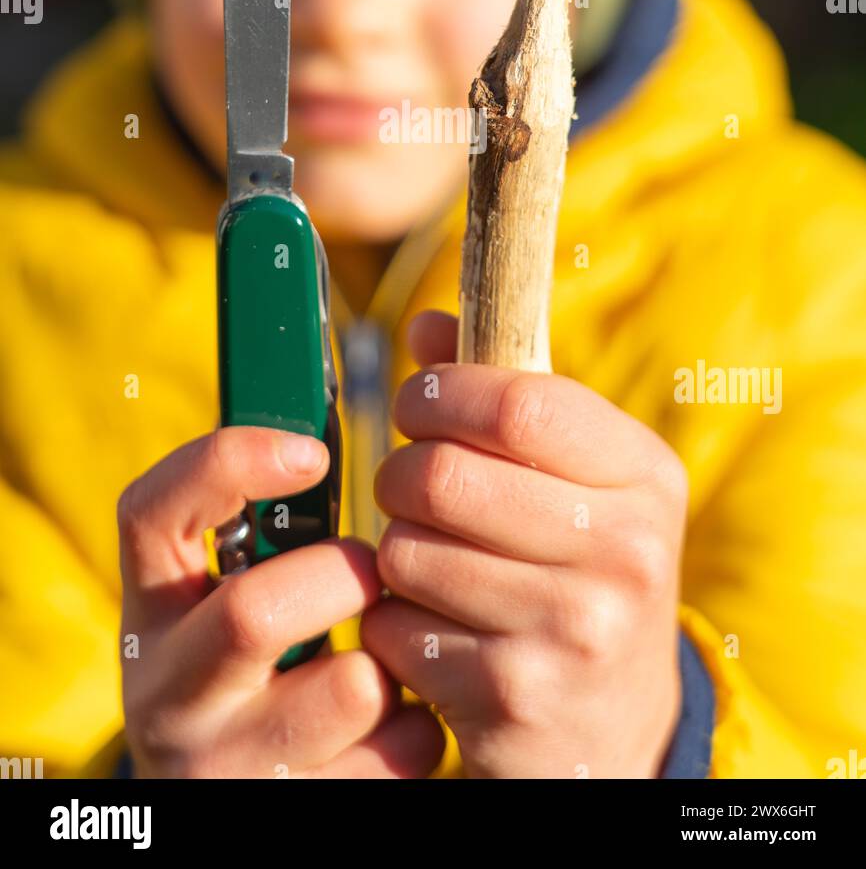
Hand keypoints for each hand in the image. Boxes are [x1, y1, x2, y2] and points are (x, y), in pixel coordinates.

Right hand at [118, 426, 444, 777]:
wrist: (245, 803)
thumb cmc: (256, 674)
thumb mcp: (227, 603)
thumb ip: (263, 536)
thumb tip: (319, 438)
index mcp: (150, 616)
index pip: (149, 513)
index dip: (229, 463)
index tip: (312, 453)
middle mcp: (168, 697)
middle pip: (254, 613)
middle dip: (343, 574)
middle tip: (374, 571)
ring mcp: (226, 769)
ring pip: (350, 685)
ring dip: (393, 656)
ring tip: (385, 656)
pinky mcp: (297, 814)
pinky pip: (400, 747)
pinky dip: (420, 723)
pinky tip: (395, 722)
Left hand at [360, 311, 686, 778]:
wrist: (616, 728)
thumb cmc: (583, 566)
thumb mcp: (580, 476)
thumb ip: (505, 390)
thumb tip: (428, 324)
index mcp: (646, 477)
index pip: (519, 403)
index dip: (443, 391)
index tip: (420, 401)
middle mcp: (624, 554)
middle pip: (444, 476)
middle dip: (399, 473)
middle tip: (408, 484)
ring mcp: (571, 632)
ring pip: (406, 551)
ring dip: (394, 549)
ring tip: (429, 558)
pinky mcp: (511, 696)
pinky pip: (394, 627)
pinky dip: (392, 620)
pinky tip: (433, 625)